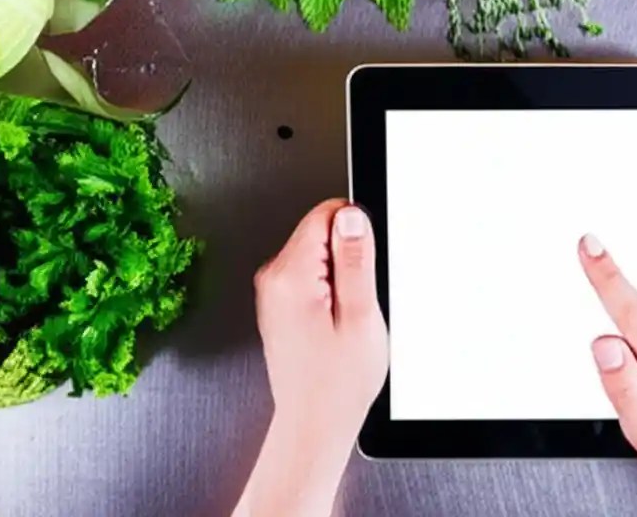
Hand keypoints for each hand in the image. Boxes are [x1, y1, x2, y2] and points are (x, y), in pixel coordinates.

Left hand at [234, 200, 387, 516]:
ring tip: (345, 319)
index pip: (328, 214)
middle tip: (356, 304)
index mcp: (290, 275)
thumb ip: (355, 260)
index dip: (357, 237)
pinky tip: (335, 326)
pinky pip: (312, 277)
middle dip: (349, 260)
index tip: (363, 270)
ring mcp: (273, 292)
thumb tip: (351, 215)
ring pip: (319, 256)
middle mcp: (273, 279)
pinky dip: (330, 295)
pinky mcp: (280, 304)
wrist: (315, 422)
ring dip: (341, 280)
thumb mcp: (360, 315)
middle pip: (322, 233)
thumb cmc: (337, 382)